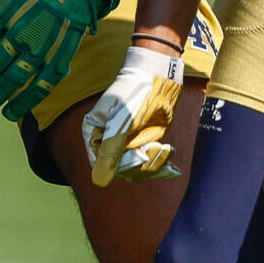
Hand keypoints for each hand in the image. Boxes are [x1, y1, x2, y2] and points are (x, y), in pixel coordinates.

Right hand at [83, 42, 186, 186]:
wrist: (158, 80)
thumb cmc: (135, 95)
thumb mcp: (122, 122)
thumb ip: (111, 151)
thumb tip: (99, 182)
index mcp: (93, 132)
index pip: (99, 163)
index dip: (117, 165)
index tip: (136, 154)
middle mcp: (107, 142)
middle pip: (119, 170)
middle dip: (139, 163)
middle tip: (156, 148)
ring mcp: (125, 145)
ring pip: (135, 171)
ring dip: (153, 163)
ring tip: (166, 149)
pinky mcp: (142, 146)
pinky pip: (147, 166)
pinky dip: (160, 164)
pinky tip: (170, 157)